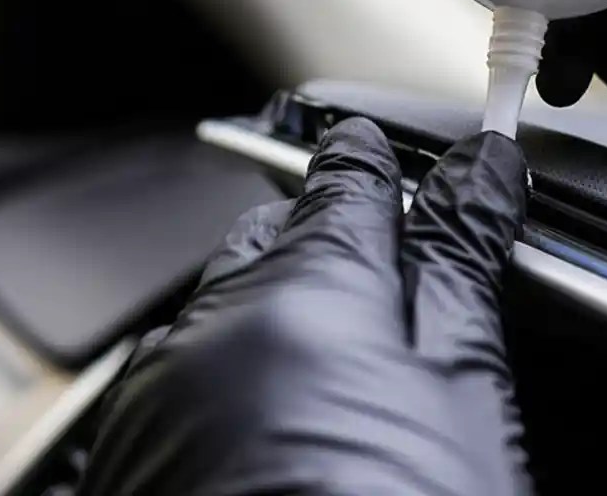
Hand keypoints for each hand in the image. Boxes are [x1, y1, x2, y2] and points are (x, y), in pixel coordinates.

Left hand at [78, 118, 531, 495]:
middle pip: (273, 242)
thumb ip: (460, 266)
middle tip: (381, 294)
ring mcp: (155, 395)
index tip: (376, 150)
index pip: (343, 182)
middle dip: (323, 248)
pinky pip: (180, 380)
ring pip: (222, 312)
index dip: (373, 163)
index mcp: (303, 291)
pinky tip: (276, 444)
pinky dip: (229, 383)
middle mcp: (208, 326)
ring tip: (331, 388)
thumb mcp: (460, 398)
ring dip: (272, 318)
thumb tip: (480, 175)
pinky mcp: (126, 456)